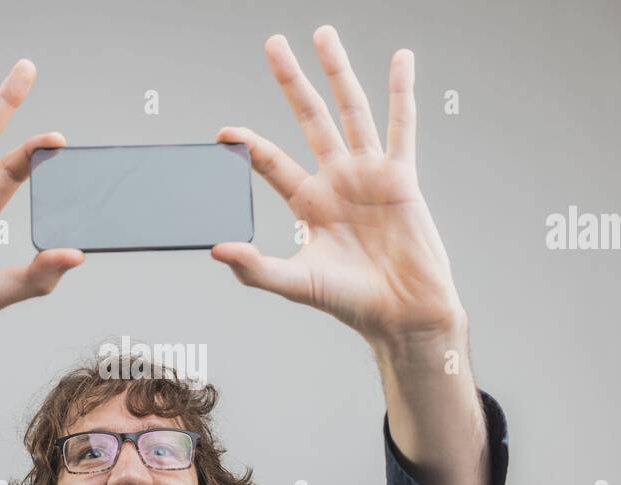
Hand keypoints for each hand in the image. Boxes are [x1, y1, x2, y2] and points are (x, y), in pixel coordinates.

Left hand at [212, 27, 464, 348]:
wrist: (403, 314)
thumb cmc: (352, 303)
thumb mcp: (296, 284)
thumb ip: (255, 269)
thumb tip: (217, 250)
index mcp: (308, 203)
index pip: (271, 162)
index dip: (248, 146)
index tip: (223, 133)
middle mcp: (337, 180)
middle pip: (309, 118)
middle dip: (291, 81)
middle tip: (274, 45)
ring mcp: (369, 174)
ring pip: (351, 110)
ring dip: (338, 71)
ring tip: (323, 34)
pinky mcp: (401, 177)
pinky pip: (402, 126)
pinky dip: (402, 92)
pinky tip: (401, 59)